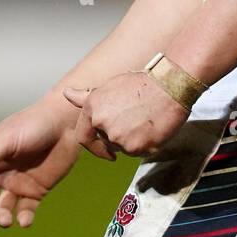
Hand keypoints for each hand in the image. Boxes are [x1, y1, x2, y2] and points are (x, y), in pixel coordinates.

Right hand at [0, 95, 82, 228]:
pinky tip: (25, 221)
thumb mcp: (9, 138)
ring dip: (1, 217)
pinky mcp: (37, 190)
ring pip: (2, 208)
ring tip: (6, 221)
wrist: (67, 123)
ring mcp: (18, 183)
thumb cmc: (34, 124)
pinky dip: (24, 218)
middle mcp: (0, 173)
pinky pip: (26, 210)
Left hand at [63, 72, 188, 159]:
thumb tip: (67, 94)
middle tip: (136, 125)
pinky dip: (146, 145)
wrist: (170, 85)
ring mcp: (117, 136)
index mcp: (92, 106)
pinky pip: (138, 153)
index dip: (93, 146)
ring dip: (133, 140)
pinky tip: (153, 128)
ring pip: (123, 148)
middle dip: (119, 138)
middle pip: (107, 142)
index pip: (83, 136)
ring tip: (146, 121)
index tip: (104, 150)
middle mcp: (101, 122)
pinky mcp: (134, 147)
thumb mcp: (110, 86)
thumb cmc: (143, 83)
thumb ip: (86, 96)